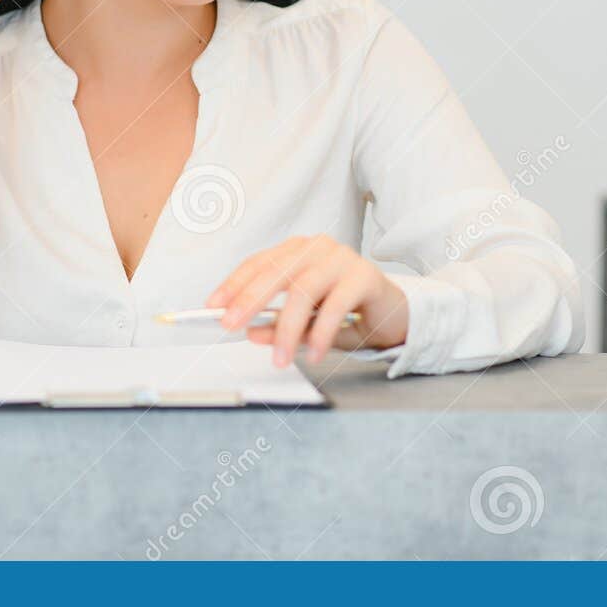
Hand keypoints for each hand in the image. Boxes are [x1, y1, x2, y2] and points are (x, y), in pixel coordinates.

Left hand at [206, 235, 408, 366]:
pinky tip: (312, 354)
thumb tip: (249, 332)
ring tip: (279, 358)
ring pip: (304, 290)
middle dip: (250, 300)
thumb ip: (278, 324)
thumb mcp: (305, 323)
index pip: (259, 262)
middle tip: (231, 326)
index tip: (213, 306)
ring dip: (287, 328)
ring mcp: (342, 258)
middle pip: (277, 270)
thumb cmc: (346, 312)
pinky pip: (336, 306)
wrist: (393, 314)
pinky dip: (320, 333)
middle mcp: (318, 248)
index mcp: (298, 251)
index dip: (234, 283)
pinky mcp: (365, 275)